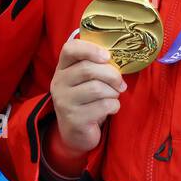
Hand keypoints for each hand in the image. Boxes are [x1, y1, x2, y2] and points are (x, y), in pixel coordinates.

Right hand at [51, 37, 125, 153]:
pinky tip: (111, 109)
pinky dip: (114, 106)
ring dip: (113, 92)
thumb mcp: (86, 80)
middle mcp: (59, 83)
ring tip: (113, 96)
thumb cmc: (86, 100)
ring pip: (97, 88)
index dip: (90, 48)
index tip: (107, 56)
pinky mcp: (74, 119)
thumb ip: (96, 66)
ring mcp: (64, 101)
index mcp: (63, 68)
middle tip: (120, 84)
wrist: (76, 132)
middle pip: (88, 69)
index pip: (70, 49)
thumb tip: (117, 59)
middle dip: (112, 75)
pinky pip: (103, 106)